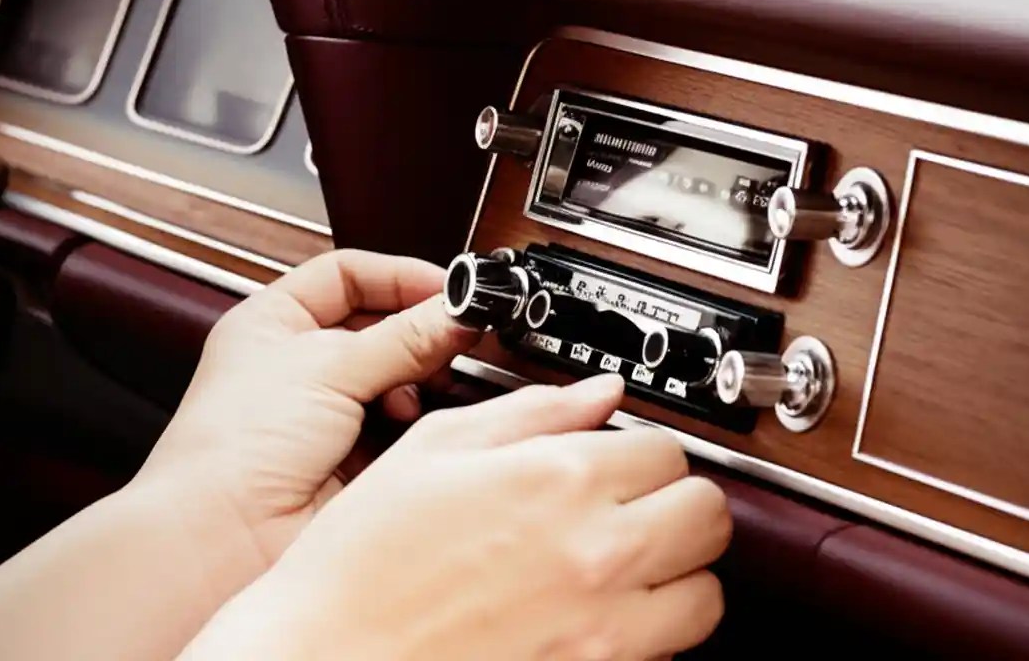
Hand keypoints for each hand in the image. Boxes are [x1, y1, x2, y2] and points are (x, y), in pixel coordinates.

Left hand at [135, 250, 478, 564]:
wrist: (224, 537)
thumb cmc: (234, 447)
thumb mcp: (328, 367)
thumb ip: (403, 337)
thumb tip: (455, 314)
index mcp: (273, 322)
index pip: (347, 275)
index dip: (398, 277)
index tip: (447, 290)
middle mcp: (297, 364)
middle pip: (377, 327)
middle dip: (417, 331)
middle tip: (454, 336)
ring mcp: (325, 413)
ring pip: (394, 378)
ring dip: (418, 380)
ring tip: (433, 384)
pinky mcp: (350, 459)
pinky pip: (399, 429)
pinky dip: (415, 425)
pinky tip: (416, 426)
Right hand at [182, 374, 732, 660]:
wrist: (320, 660)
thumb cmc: (357, 568)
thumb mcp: (430, 454)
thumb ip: (529, 413)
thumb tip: (596, 394)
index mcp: (556, 482)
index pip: (666, 449)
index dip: (643, 451)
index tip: (622, 462)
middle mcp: (596, 555)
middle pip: (708, 516)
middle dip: (679, 505)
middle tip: (640, 510)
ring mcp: (604, 630)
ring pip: (706, 594)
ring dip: (677, 576)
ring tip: (629, 570)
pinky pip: (668, 656)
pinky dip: (650, 637)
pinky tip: (602, 619)